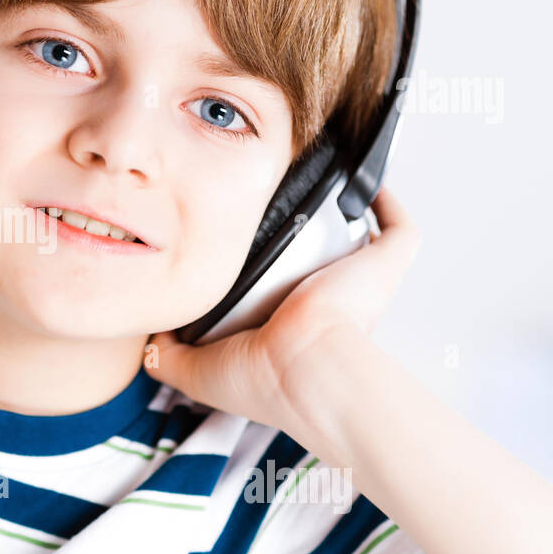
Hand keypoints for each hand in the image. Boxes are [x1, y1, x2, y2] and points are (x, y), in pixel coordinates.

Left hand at [143, 186, 422, 445]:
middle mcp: (326, 304)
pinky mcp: (385, 266)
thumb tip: (154, 333)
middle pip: (316, 258)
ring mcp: (358, 283)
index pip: (277, 289)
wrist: (305, 366)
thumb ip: (167, 354)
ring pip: (358, 238)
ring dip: (342, 210)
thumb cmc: (260, 378)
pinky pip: (398, 230)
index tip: (235, 238)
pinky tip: (364, 184)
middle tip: (269, 195)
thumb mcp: (196, 372)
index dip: (260, 268)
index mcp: (288, 326)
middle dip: (298, 231)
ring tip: (312, 175)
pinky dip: (388, 205)